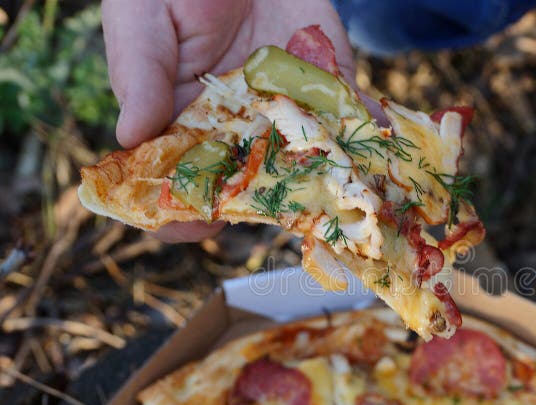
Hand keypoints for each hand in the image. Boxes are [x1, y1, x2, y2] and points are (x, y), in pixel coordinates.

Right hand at [102, 0, 355, 241]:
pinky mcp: (324, 92)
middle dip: (266, 204)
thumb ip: (141, 75)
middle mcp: (236, 135)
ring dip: (325, 181)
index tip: (197, 221)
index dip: (184, 214)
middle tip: (282, 202)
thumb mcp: (142, 22)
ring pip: (306, 168)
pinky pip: (348, 121)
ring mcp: (284, 118)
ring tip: (336, 183)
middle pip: (250, 191)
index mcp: (182, 129)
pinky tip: (375, 129)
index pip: (180, 189)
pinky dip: (367, 130)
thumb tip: (131, 137)